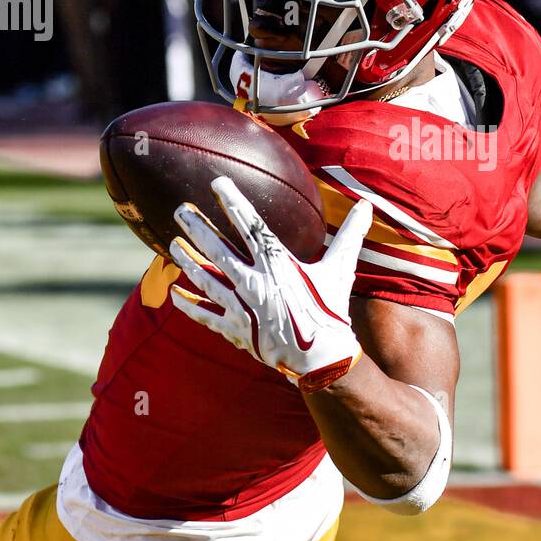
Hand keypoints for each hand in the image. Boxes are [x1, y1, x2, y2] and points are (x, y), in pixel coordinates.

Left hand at [168, 175, 372, 391]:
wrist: (321, 357)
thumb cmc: (331, 308)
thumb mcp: (340, 268)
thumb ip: (349, 234)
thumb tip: (367, 205)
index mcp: (277, 262)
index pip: (250, 224)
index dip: (232, 201)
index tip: (216, 183)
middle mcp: (253, 281)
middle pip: (217, 248)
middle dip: (196, 227)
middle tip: (179, 211)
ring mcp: (240, 306)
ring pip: (206, 278)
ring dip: (186, 261)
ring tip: (172, 245)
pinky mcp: (235, 329)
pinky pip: (206, 315)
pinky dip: (189, 305)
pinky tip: (173, 294)